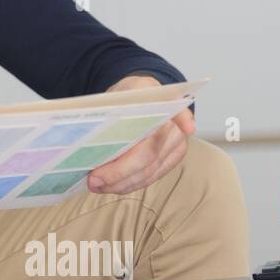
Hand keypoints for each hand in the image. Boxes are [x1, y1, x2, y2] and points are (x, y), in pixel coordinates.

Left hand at [87, 75, 194, 195]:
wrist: (141, 96)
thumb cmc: (128, 96)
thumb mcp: (118, 93)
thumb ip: (112, 108)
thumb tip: (91, 133)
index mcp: (161, 102)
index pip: (169, 114)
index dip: (182, 120)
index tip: (188, 127)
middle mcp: (175, 125)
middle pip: (150, 154)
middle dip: (119, 172)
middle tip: (94, 179)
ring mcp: (177, 144)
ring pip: (150, 170)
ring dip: (122, 183)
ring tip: (97, 186)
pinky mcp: (173, 158)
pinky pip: (152, 176)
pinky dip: (130, 184)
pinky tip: (111, 186)